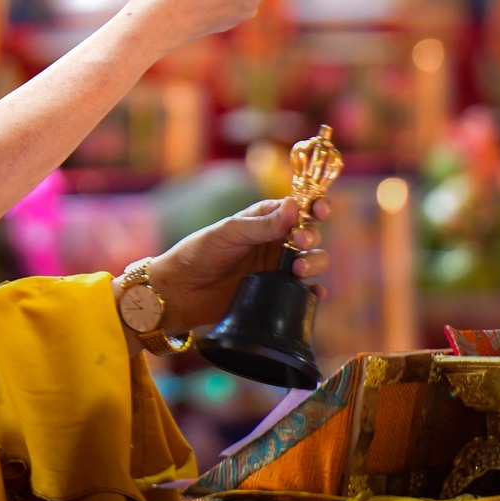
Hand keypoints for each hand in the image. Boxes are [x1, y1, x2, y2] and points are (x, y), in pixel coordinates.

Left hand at [149, 196, 330, 336]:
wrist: (179, 291)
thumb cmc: (198, 253)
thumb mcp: (228, 232)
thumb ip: (261, 224)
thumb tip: (295, 206)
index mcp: (263, 221)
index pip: (296, 209)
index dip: (314, 206)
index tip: (320, 209)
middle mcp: (273, 243)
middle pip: (308, 236)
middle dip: (311, 236)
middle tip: (299, 242)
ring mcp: (275, 269)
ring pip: (310, 262)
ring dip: (313, 262)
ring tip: (297, 269)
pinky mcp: (275, 294)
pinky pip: (303, 293)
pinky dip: (314, 293)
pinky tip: (315, 293)